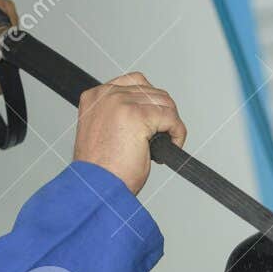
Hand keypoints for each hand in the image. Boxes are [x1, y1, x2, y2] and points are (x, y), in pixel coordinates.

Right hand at [74, 72, 187, 194]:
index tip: (153, 123)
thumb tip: (150, 108)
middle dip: (162, 116)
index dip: (151, 104)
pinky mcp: (138, 115)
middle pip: (154, 92)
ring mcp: (121, 102)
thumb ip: (120, 113)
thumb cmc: (102, 170)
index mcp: (95, 96)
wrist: (98, 189)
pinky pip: (172, 118)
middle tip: (159, 139)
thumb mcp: (105, 132)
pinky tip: (168, 148)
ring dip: (170, 124)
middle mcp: (107, 94)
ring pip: (165, 103)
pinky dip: (177, 134)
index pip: (136, 82)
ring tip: (161, 145)